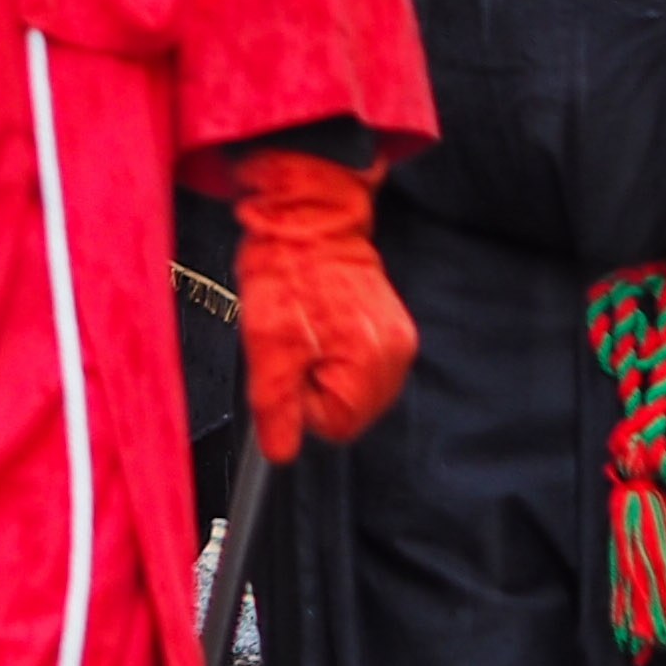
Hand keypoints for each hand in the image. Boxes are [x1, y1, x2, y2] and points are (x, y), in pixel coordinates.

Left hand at [227, 148, 415, 460]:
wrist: (305, 213)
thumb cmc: (286, 268)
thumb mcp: (267, 340)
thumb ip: (276, 403)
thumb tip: (280, 453)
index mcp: (369, 363)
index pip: (334, 426)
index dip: (300, 400)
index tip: (287, 362)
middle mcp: (395, 355)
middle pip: (350, 410)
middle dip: (315, 383)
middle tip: (296, 340)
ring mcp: (398, 339)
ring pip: (354, 388)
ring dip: (325, 367)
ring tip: (308, 325)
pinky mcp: (391, 325)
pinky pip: (360, 363)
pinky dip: (337, 350)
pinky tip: (322, 321)